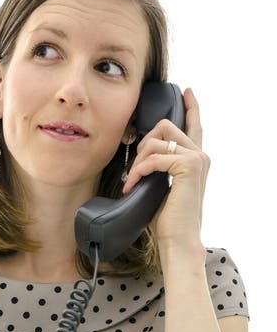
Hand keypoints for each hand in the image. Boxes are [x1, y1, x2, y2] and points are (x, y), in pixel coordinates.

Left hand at [121, 88, 209, 250]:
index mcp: (196, 159)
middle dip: (143, 145)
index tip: (185, 92)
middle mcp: (200, 155)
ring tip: (131, 182)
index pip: (195, 125)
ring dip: (137, 161)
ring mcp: (196, 159)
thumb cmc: (168, 220)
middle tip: (134, 170)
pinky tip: (132, 186)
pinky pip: (153, 158)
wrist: (178, 239)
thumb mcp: (161, 187)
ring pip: (157, 140)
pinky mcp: (188, 166)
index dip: (190, 106)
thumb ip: (158, 169)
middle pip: (165, 126)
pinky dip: (138, 172)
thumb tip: (141, 159)